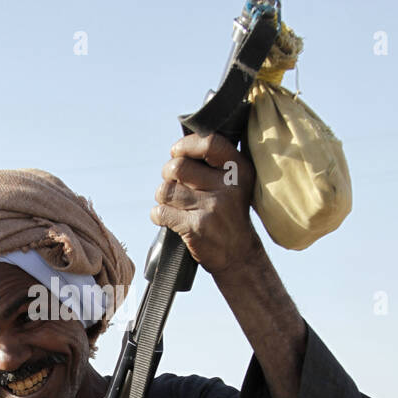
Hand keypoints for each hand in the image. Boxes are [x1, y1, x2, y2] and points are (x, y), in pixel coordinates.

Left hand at [150, 132, 256, 273]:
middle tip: (172, 183)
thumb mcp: (235, 184)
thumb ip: (214, 164)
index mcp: (239, 170)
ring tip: (172, 204)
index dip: (185, 145)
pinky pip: (161, 212)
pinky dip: (158, 215)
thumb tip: (178, 149)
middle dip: (167, 174)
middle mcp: (228, 186)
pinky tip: (167, 219)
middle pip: (178, 166)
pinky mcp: (196, 227)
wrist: (239, 255)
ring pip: (166, 190)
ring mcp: (212, 207)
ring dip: (162, 197)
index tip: (177, 152)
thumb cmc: (229, 214)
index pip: (209, 143)